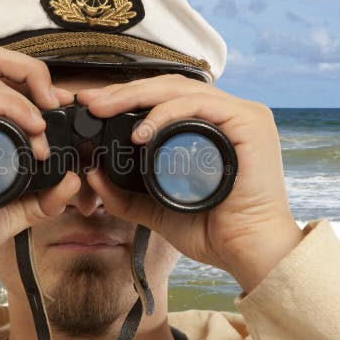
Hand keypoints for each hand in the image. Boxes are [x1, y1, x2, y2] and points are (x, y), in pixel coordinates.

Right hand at [0, 44, 79, 284]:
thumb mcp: (12, 209)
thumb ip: (42, 197)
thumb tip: (71, 180)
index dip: (33, 80)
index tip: (61, 103)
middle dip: (32, 72)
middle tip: (56, 102)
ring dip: (25, 100)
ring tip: (42, 133)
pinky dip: (7, 105)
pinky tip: (28, 127)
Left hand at [76, 74, 303, 293]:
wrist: (247, 252)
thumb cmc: (214, 231)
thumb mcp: (158, 208)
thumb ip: (126, 195)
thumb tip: (92, 175)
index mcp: (211, 127)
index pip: (165, 99)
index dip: (127, 97)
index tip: (92, 106)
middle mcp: (228, 115)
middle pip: (169, 88)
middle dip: (124, 92)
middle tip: (90, 102)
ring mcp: (241, 115)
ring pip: (180, 90)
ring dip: (137, 96)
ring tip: (104, 110)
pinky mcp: (249, 122)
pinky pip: (199, 106)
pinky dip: (166, 113)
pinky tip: (140, 132)